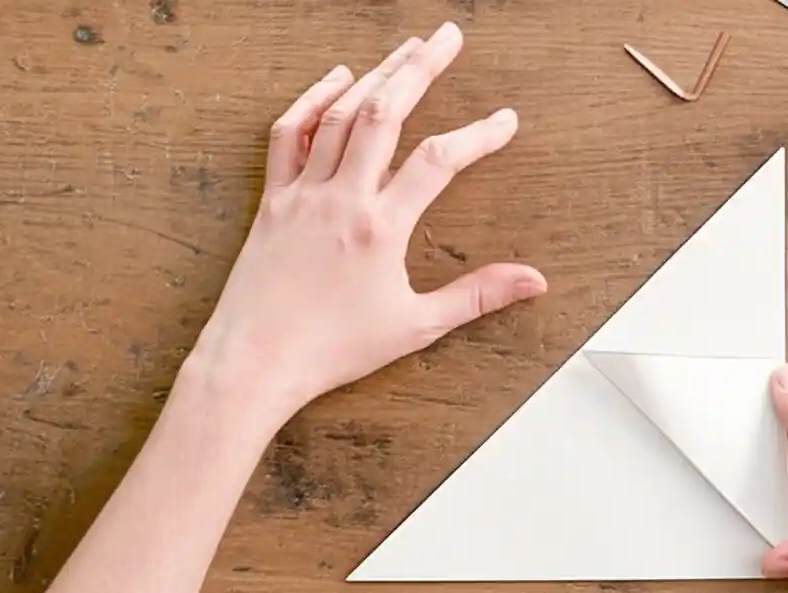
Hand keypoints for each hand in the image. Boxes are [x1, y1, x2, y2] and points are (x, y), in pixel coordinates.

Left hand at [188, 23, 545, 420]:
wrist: (253, 362)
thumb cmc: (332, 350)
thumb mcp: (416, 326)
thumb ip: (477, 295)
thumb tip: (534, 281)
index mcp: (381, 228)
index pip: (440, 162)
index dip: (479, 135)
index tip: (507, 120)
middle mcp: (341, 198)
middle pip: (386, 114)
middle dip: (422, 68)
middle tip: (449, 36)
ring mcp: (302, 193)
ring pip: (341, 115)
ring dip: (377, 75)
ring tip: (407, 48)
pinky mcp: (273, 199)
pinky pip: (290, 134)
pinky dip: (314, 100)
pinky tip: (338, 79)